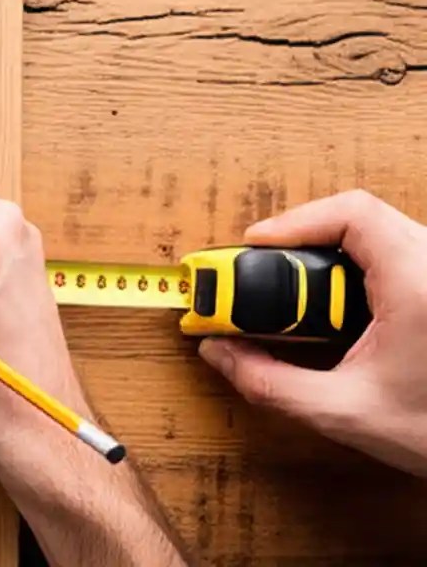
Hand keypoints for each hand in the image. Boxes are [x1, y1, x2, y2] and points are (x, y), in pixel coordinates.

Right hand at [199, 189, 426, 476]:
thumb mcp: (343, 410)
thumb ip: (269, 381)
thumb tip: (219, 352)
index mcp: (420, 284)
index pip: (353, 214)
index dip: (294, 221)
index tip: (254, 247)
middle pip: (359, 218)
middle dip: (302, 241)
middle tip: (264, 275)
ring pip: (379, 233)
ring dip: (330, 253)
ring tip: (297, 292)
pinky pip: (398, 253)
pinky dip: (358, 267)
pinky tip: (339, 305)